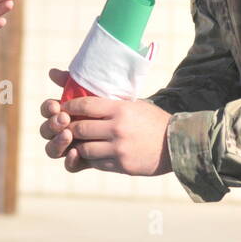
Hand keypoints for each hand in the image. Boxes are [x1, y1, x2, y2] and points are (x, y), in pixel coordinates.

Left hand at [39, 69, 171, 176]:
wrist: (176, 143)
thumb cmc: (151, 120)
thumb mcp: (133, 103)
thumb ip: (106, 98)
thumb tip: (64, 76)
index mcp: (121, 109)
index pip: (85, 104)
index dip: (69, 106)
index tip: (63, 108)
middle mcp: (118, 128)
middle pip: (80, 127)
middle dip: (69, 128)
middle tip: (65, 127)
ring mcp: (120, 148)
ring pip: (84, 148)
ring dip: (78, 145)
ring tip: (78, 141)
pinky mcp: (122, 165)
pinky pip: (96, 162)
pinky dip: (91, 158)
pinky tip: (94, 153)